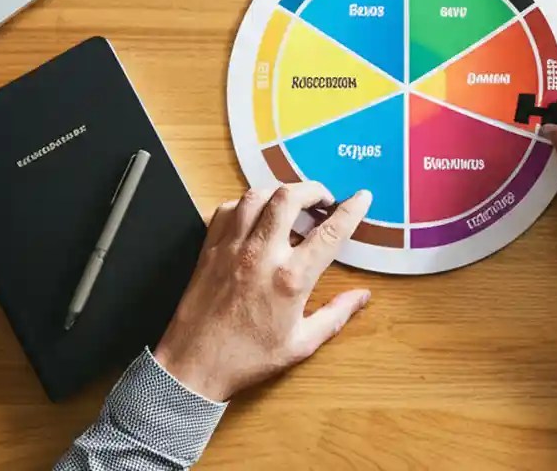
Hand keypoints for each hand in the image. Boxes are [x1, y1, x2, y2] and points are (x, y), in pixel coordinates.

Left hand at [153, 183, 372, 400]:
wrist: (194, 366)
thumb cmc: (246, 358)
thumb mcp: (301, 344)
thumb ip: (335, 315)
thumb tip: (362, 297)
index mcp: (290, 279)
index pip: (329, 233)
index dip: (351, 210)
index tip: (362, 198)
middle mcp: (261, 255)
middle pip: (290, 198)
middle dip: (313, 190)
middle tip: (323, 200)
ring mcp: (232, 248)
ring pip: (256, 196)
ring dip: (279, 193)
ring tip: (291, 205)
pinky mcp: (209, 249)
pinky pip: (227, 210)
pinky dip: (245, 205)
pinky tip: (255, 217)